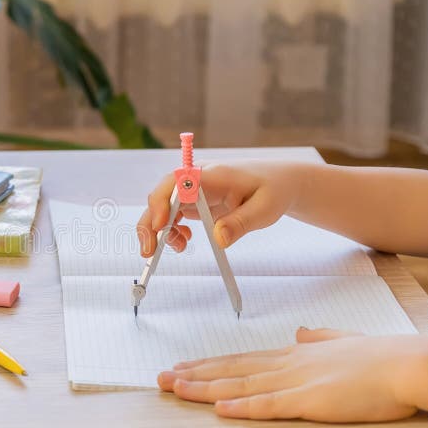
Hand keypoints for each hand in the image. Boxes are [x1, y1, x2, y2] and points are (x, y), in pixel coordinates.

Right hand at [137, 162, 307, 256]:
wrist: (278, 183)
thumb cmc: (273, 190)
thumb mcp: (265, 209)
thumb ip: (241, 223)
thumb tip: (219, 239)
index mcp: (212, 175)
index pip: (176, 182)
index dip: (162, 202)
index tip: (160, 226)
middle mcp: (196, 180)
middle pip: (161, 197)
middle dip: (151, 224)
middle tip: (149, 253)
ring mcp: (192, 191)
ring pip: (162, 208)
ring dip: (161, 231)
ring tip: (180, 248)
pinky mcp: (193, 201)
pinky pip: (171, 215)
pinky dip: (171, 231)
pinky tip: (184, 240)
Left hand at [157, 328, 427, 421]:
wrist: (404, 363)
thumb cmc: (377, 357)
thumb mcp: (340, 341)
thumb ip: (317, 338)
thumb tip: (300, 332)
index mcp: (292, 355)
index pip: (240, 360)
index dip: (209, 364)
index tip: (184, 365)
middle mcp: (286, 365)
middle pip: (230, 370)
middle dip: (194, 374)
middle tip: (163, 377)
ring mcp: (295, 382)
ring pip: (239, 386)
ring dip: (204, 388)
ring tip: (175, 388)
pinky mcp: (310, 401)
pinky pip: (269, 406)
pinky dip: (241, 407)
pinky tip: (218, 409)